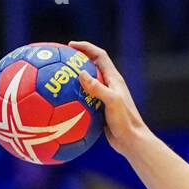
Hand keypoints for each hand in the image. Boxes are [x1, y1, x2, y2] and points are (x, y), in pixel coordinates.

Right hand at [68, 41, 148, 157]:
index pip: (100, 56)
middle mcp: (110, 86)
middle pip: (91, 67)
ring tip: (56, 80)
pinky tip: (59, 103)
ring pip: (86, 84)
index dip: (86, 47)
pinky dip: (72, 98)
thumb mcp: (112, 102)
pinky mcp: (100, 111)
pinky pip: (83, 100)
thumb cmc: (125, 122)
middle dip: (77, 60)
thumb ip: (97, 88)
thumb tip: (80, 73)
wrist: (132, 142)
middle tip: (59, 59)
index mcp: (114, 80)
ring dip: (73, 80)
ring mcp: (104, 99)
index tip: (70, 45)